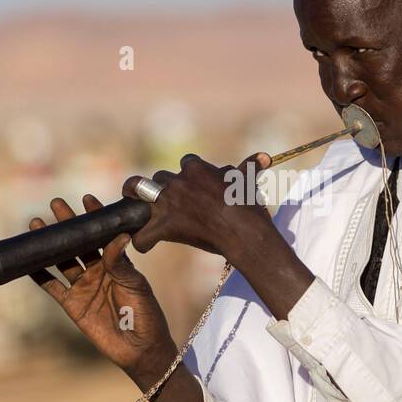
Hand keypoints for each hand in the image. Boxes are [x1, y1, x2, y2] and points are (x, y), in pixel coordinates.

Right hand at [28, 194, 176, 386]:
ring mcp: (83, 287)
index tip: (87, 199)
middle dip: (68, 224)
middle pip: (79, 243)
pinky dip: (39, 275)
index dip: (95, 218)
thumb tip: (118, 235)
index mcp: (117, 262)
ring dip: (50, 245)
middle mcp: (98, 271)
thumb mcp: (136, 285)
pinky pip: (52, 287)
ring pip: (62, 260)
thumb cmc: (146, 314)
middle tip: (55, 204)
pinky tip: (28, 262)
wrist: (140, 347)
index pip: (103, 235)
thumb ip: (120, 262)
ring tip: (36, 226)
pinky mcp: (72, 305)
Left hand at [123, 152, 273, 261]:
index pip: (186, 163)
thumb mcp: (247, 182)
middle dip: (161, 186)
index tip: (192, 184)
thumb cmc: (247, 206)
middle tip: (164, 198)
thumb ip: (250, 167)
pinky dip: (143, 240)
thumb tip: (264, 157)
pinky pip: (143, 234)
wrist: (244, 231)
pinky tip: (146, 244)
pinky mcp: (165, 226)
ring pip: (138, 189)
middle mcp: (178, 182)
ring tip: (136, 211)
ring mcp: (169, 203)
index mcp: (197, 169)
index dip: (188, 174)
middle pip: (160, 176)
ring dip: (137, 200)